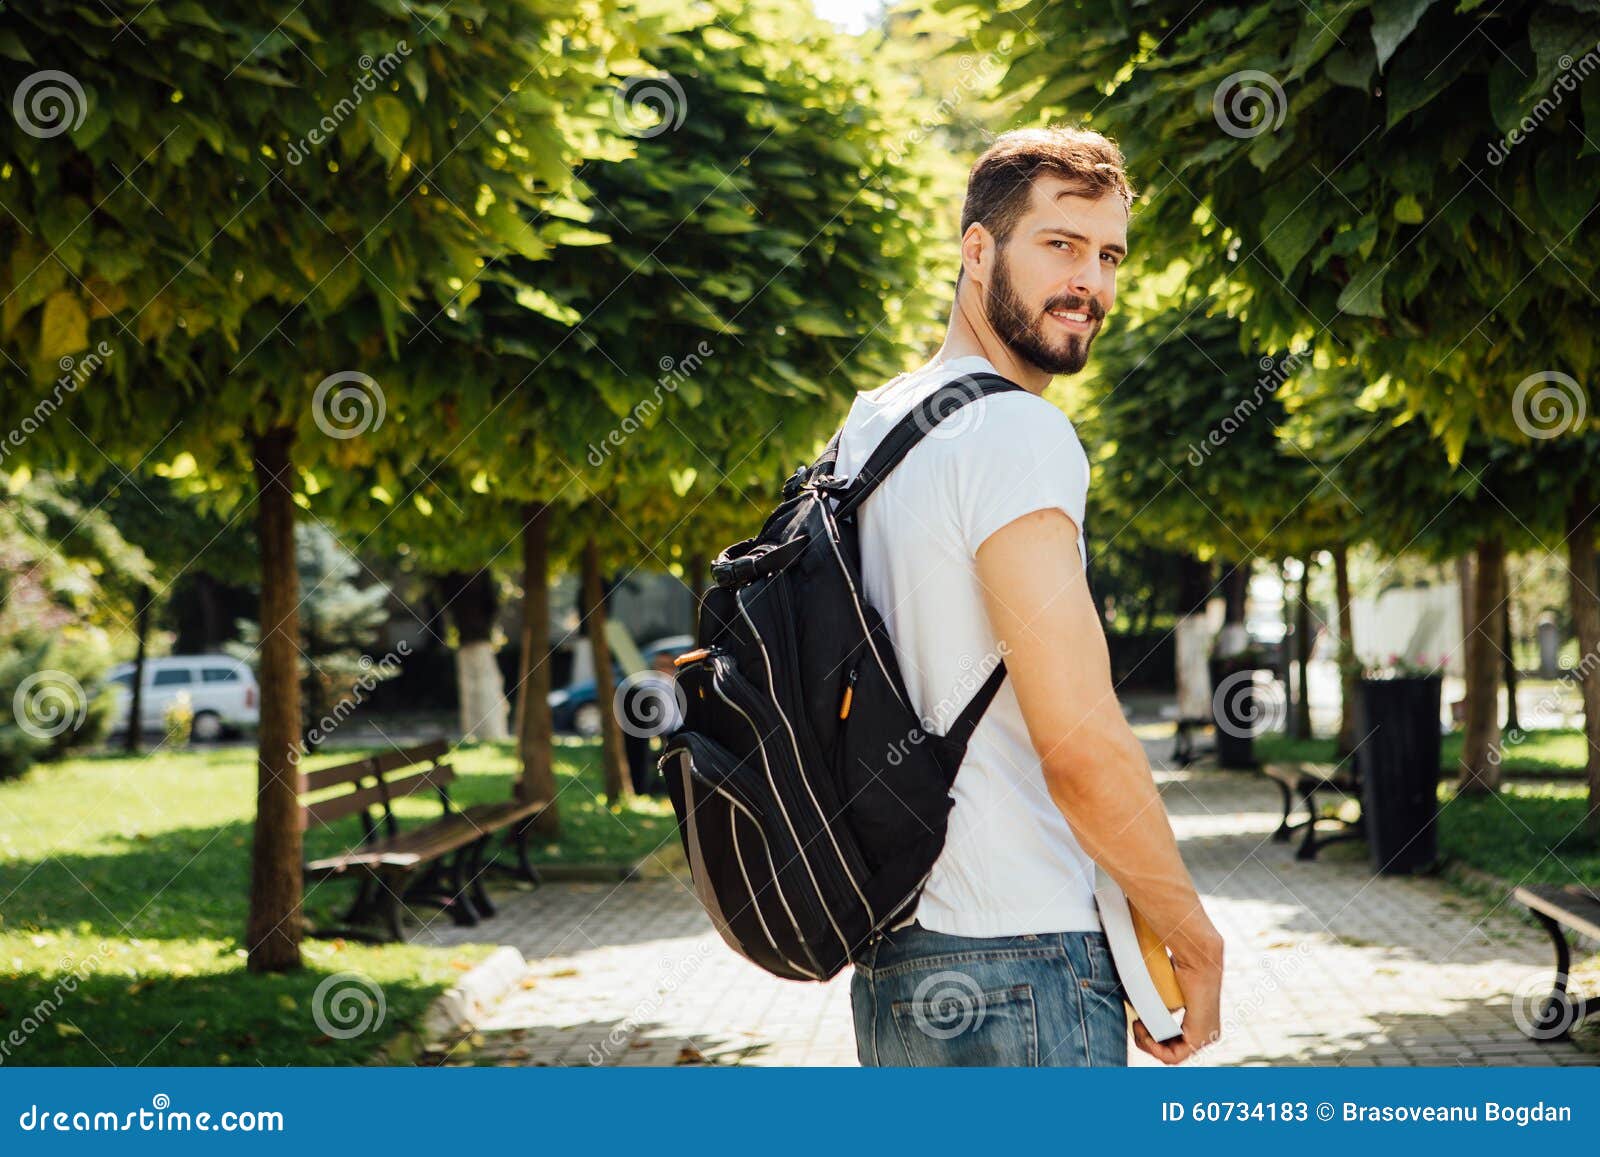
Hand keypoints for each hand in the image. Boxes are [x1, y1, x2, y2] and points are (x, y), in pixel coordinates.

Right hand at [1133, 941, 1223, 1064]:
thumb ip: (1159, 1004)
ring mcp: (1205, 1039)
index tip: (1137, 1021)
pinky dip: (1155, 1050)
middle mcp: (1206, 1035)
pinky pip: (1174, 1057)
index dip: (1149, 1037)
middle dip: (1146, 1041)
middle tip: (1136, 1024)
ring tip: (1139, 1026)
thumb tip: (1138, 1002)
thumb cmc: (1181, 967)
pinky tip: (1146, 1036)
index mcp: (1199, 1024)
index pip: (1171, 1043)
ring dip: (1148, 1044)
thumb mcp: (1167, 992)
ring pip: (1169, 1056)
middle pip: (1168, 1051)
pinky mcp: (1199, 1039)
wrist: (1198, 961)